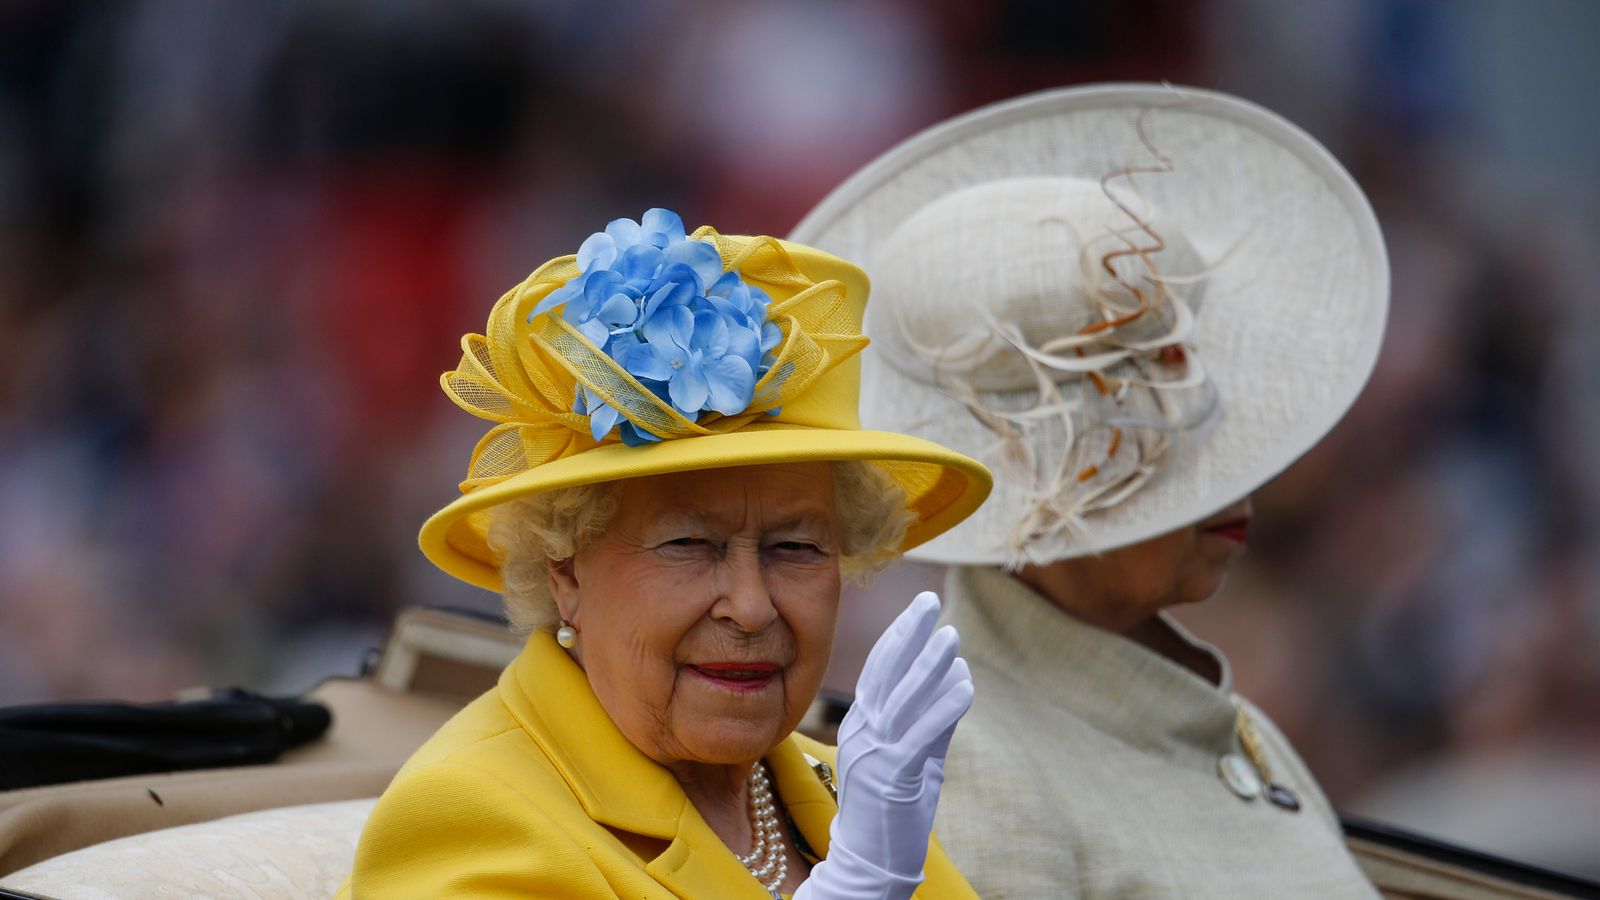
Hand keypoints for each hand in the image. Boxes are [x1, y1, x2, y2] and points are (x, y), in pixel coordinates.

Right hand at [794, 592, 972, 899]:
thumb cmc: (891, 811)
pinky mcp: (891, 777)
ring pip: (901, 699)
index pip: (878, 670)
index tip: (920, 607)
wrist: (869, 863)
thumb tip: (957, 681)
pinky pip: (920, 735)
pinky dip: (943, 707)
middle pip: (884, 674)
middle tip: (929, 600)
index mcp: (860, 725)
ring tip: (951, 635)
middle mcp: (861, 733)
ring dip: (928, 665)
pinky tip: (965, 685)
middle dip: (908, 634)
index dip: (899, 635)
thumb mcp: (915, 758)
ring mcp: (873, 754)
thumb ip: (933, 721)